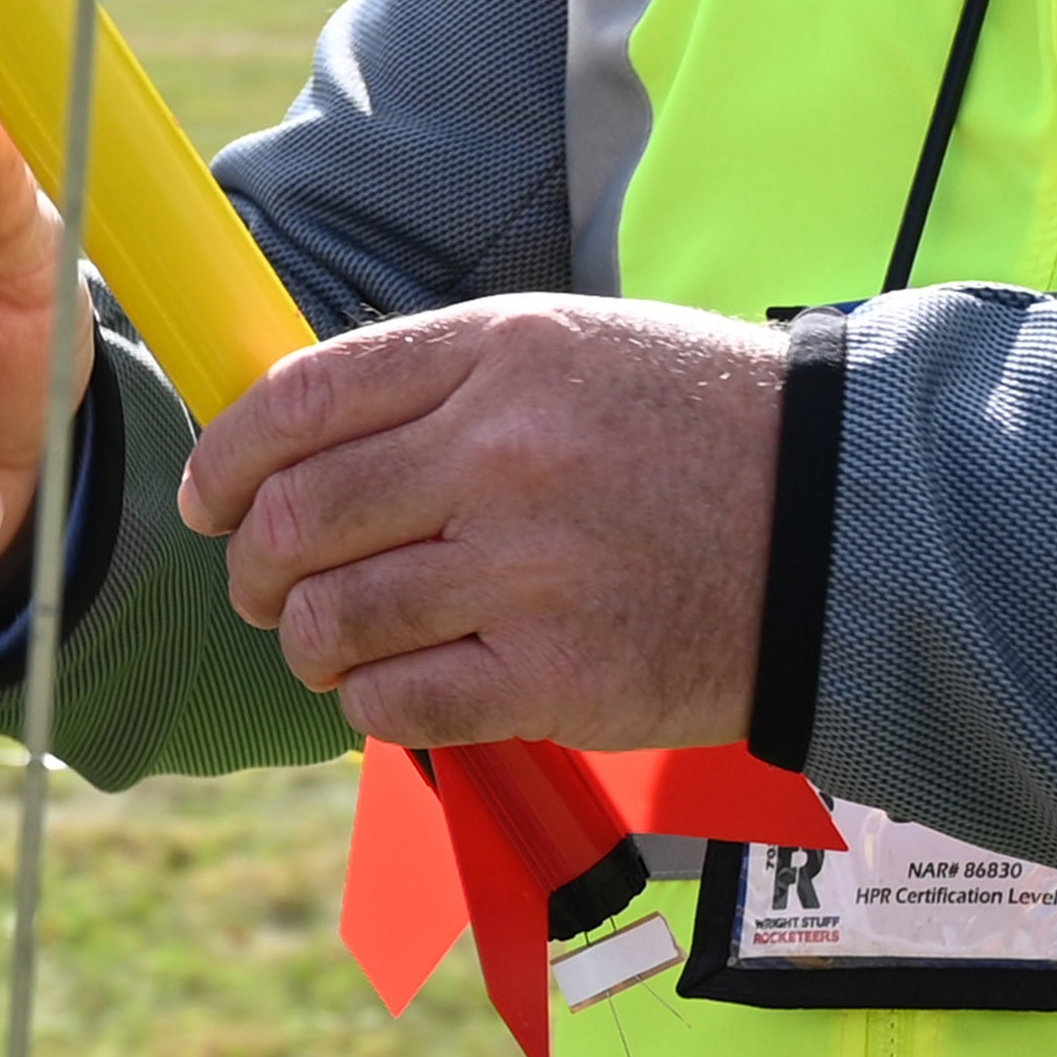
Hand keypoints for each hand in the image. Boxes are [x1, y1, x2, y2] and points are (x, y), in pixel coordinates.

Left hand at [178, 296, 780, 753]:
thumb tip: (302, 438)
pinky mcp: (557, 677)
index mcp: (499, 355)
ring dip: (306, 645)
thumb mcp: (576, 349)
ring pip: (334, 620)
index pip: (301, 402)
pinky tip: (392, 694)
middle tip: (260, 587)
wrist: (847, 523)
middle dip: (251, 565)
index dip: (227, 459)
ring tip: (326, 648)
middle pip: (297, 518)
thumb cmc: (706, 431)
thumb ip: (445, 383)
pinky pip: (400, 703)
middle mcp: (500, 454)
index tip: (209, 498)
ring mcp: (527, 569)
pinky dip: (370, 707)